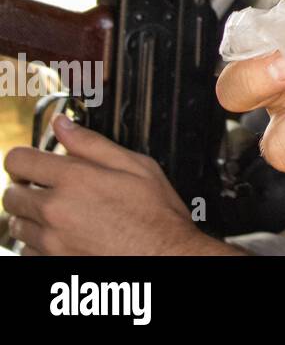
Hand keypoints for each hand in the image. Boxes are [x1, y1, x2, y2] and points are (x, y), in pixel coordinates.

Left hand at [2, 116, 236, 254]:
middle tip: (46, 189)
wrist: (164, 257)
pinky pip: (26, 250)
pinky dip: (38, 242)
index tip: (32, 162)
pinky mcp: (51, 263)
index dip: (24, 158)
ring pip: (16, 225)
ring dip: (31, 217)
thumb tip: (63, 125)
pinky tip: (63, 235)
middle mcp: (55, 211)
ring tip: (59, 214)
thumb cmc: (157, 215)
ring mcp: (50, 241)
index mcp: (75, 180)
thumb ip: (93, 144)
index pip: (18, 160)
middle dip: (25, 188)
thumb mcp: (137, 167)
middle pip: (10, 194)